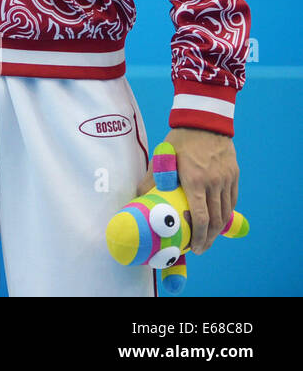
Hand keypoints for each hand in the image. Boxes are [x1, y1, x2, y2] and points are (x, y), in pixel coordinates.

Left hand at [133, 128, 237, 253]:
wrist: (202, 121)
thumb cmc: (178, 141)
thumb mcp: (162, 158)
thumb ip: (151, 179)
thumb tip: (137, 197)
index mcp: (194, 180)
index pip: (201, 217)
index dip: (199, 237)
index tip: (194, 248)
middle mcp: (213, 182)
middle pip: (215, 220)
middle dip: (209, 239)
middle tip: (201, 248)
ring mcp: (226, 179)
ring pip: (226, 212)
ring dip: (219, 229)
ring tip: (209, 238)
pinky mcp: (234, 175)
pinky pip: (232, 200)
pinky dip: (226, 213)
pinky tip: (219, 219)